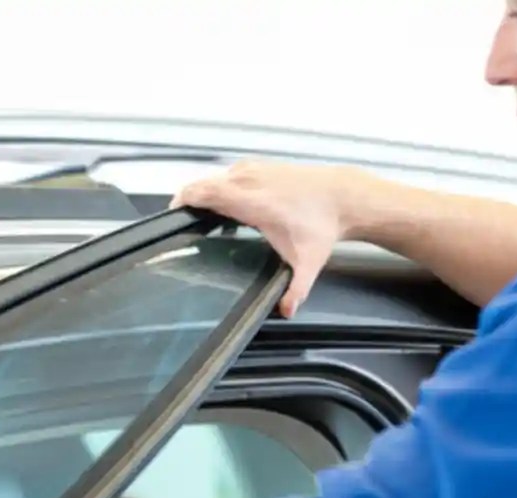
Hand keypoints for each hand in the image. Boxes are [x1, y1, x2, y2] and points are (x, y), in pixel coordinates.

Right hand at [172, 160, 368, 317]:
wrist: (344, 196)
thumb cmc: (322, 224)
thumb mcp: (308, 262)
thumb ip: (295, 289)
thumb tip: (286, 311)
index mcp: (251, 200)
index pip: (204, 192)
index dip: (183, 201)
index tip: (173, 215)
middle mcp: (249, 180)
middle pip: (204, 184)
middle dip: (190, 201)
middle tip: (185, 223)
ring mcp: (254, 170)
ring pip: (216, 178)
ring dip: (207, 194)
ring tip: (204, 217)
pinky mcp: (262, 166)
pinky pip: (230, 175)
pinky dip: (222, 187)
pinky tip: (228, 207)